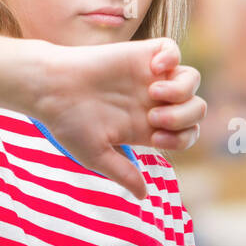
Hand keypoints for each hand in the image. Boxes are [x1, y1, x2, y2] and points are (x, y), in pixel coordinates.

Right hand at [30, 37, 206, 201]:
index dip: (182, 138)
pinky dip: (171, 58)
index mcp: (147, 126)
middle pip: (197, 108)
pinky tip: (153, 68)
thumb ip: (123, 174)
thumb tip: (144, 197)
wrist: (48, 90)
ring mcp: (148, 76)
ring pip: (191, 79)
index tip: (156, 140)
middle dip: (183, 117)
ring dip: (182, 90)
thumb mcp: (96, 155)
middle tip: (153, 118)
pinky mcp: (139, 54)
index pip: (188, 132)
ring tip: (153, 93)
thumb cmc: (67, 123)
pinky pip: (172, 49)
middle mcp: (153, 101)